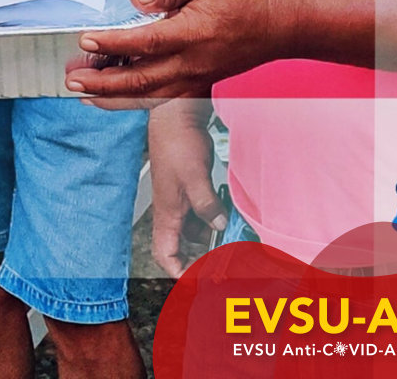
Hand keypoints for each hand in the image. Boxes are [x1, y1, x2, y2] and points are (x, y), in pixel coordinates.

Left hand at [64, 0, 298, 100]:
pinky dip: (136, 99)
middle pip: (140, 80)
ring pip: (150, 95)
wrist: (286, 23)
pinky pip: (164, 96)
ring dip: (113, 96)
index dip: (112, 44)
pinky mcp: (202, 82)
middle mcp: (194, 62)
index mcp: (194, 32)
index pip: (145, 42)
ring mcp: (198, 76)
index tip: (85, 40)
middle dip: (102, 83)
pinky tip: (116, 95)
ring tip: (82, 93)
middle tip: (70, 80)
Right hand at [148, 100, 224, 277]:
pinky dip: (215, 217)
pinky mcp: (191, 187)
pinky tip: (229, 213)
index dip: (178, 271)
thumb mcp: (193, 176)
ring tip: (232, 238)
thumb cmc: (175, 142)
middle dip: (201, 256)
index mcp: (167, 211)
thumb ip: (207, 204)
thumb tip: (219, 225)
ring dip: (211, 235)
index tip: (197, 281)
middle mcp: (172, 209)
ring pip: (195, 229)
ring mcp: (181, 198)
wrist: (175, 115)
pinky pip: (202, 211)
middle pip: (182, 246)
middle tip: (224, 264)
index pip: (164, 253)